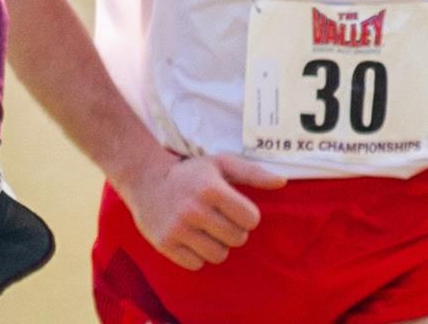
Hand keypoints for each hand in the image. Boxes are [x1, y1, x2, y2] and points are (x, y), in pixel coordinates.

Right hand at [116, 153, 286, 270]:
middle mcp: (194, 210)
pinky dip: (197, 255)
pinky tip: (189, 238)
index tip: (233, 208)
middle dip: (232, 230)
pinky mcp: (165, 244)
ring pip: (218, 255)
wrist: (145, 179)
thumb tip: (282, 183)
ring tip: (204, 229)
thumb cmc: (190, 173)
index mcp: (211, 189)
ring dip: (216, 245)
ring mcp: (178, 229)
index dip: (246, 215)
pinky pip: (197, 264)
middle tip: (217, 218)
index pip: (251, 219)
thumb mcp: (220, 164)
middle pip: (237, 239)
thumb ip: (252, 173)